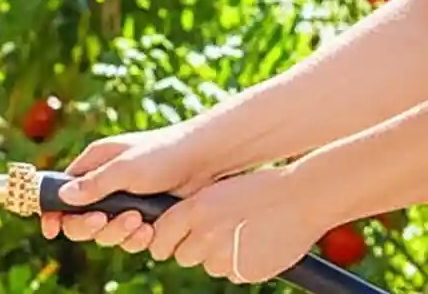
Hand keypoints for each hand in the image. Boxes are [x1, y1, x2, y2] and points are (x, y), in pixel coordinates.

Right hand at [40, 124, 221, 249]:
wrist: (208, 162)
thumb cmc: (165, 153)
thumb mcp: (126, 167)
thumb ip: (94, 184)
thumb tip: (62, 197)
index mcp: (93, 165)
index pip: (60, 192)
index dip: (53, 212)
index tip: (51, 229)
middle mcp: (105, 186)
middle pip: (79, 219)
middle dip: (89, 225)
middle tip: (100, 220)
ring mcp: (125, 204)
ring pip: (106, 233)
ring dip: (118, 232)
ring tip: (139, 221)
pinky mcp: (145, 219)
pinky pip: (131, 239)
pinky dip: (138, 238)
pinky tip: (151, 228)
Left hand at [143, 166, 329, 281]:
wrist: (302, 198)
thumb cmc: (259, 189)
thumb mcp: (217, 191)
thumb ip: (192, 212)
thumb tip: (169, 232)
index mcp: (195, 209)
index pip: (160, 236)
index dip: (165, 240)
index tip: (170, 241)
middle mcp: (206, 234)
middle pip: (182, 256)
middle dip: (193, 250)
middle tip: (214, 237)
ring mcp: (226, 256)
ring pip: (208, 267)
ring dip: (219, 258)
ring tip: (242, 236)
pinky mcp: (247, 272)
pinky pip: (234, 275)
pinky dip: (241, 266)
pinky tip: (257, 246)